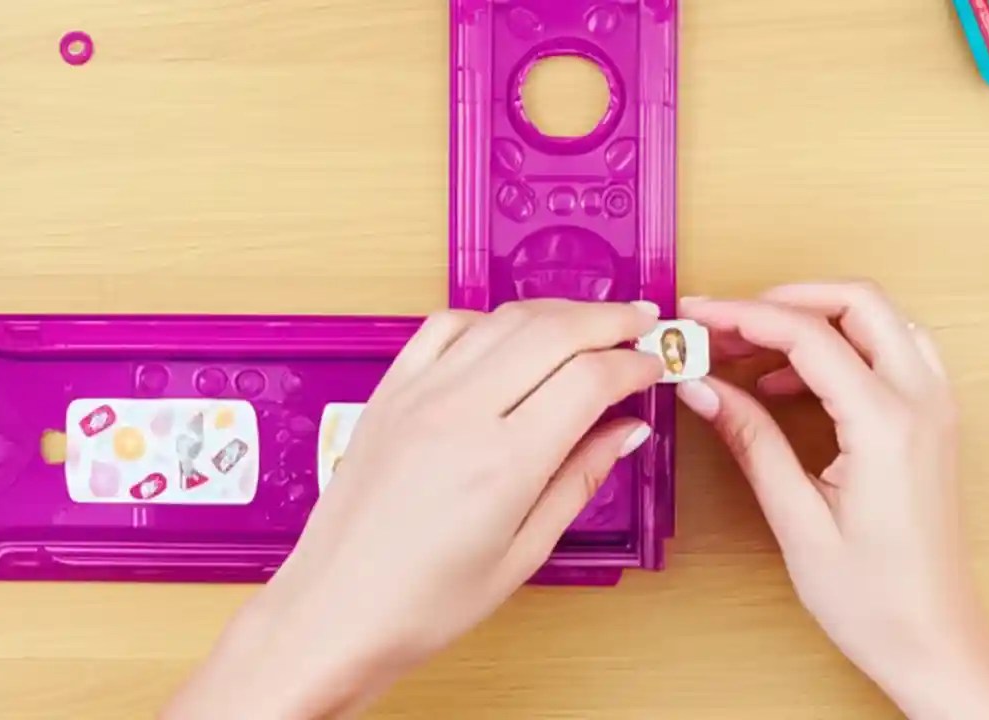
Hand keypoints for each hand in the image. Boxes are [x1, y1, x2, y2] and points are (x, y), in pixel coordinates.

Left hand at [165, 299, 662, 719]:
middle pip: (553, 331)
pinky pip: (445, 328)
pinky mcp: (389, 393)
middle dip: (608, 320)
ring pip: (503, 319)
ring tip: (590, 323)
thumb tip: (627, 431)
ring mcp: (419, 396)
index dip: (633, 365)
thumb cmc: (424, 603)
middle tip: (641, 324)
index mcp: (503, 463)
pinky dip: (490, 319)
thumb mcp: (524, 554)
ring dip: (557, 312)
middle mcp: (460, 414)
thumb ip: (580, 480)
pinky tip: (511, 336)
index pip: (590, 378)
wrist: (333, 612)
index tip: (654, 367)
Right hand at [676, 283, 988, 719]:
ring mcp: (935, 408)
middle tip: (726, 323)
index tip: (697, 315)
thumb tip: (703, 387)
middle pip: (857, 303)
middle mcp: (923, 402)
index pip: (810, 335)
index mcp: (887, 425)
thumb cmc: (875, 599)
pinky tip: (787, 382)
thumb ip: (751, 440)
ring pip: (878, 321)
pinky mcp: (932, 422)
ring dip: (815, 320)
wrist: (935, 642)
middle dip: (785, 299)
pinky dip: (840, 348)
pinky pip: (890, 353)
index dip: (745, 316)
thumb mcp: (796, 520)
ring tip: (748, 350)